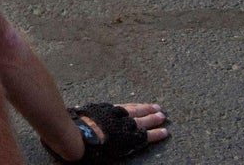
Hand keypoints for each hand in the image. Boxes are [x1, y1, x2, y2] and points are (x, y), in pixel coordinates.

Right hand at [50, 102, 169, 161]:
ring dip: (154, 119)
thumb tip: (78, 108)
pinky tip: (165, 133)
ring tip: (163, 117)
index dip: (135, 106)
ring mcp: (126, 127)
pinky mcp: (131, 139)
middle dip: (147, 110)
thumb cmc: (78, 126)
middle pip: (136, 112)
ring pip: (143, 122)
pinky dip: (156, 134)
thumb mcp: (81, 115)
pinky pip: (147, 136)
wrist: (83, 137)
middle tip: (158, 109)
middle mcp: (119, 116)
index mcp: (108, 110)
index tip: (142, 105)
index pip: (124, 107)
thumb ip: (84, 112)